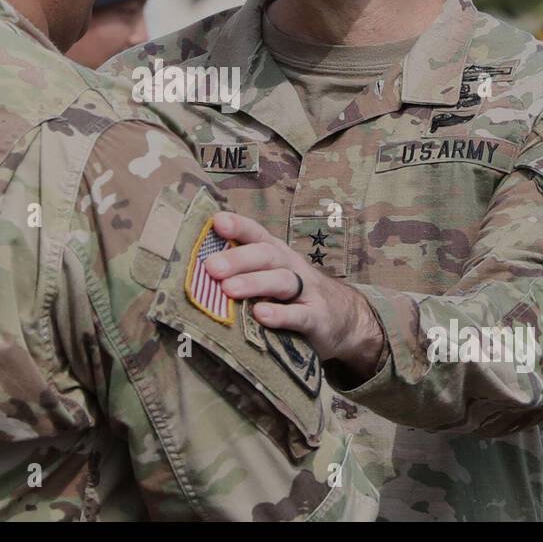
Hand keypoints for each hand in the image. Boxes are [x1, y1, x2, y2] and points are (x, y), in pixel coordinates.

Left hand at [205, 212, 385, 381]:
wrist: (347, 320)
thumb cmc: (295, 296)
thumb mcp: (272, 278)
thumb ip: (242, 272)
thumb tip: (195, 270)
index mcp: (277, 255)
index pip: (257, 235)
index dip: (239, 226)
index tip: (217, 222)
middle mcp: (292, 267)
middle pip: (267, 255)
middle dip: (238, 259)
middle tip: (211, 267)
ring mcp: (308, 292)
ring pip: (281, 281)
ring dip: (254, 283)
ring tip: (229, 289)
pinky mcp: (318, 318)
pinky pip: (300, 315)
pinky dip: (281, 315)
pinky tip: (261, 316)